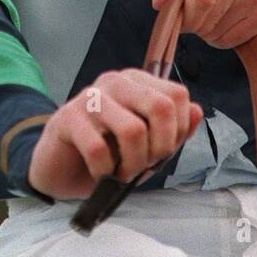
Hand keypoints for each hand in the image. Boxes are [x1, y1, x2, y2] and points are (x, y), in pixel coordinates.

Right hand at [28, 69, 203, 200]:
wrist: (59, 168)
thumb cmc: (107, 155)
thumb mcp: (146, 146)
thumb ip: (173, 131)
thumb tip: (198, 112)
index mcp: (138, 82)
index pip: (177, 96)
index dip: (178, 130)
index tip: (162, 152)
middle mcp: (116, 82)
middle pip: (160, 106)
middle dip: (160, 147)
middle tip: (146, 165)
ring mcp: (90, 97)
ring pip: (132, 130)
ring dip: (132, 164)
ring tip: (122, 173)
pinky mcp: (66, 118)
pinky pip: (98, 149)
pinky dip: (104, 172)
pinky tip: (100, 175)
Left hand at [147, 0, 256, 47]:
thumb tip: (160, 3)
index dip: (185, 14)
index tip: (178, 12)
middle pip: (206, 20)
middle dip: (192, 22)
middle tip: (194, 7)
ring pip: (217, 34)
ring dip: (206, 29)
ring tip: (211, 6)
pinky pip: (233, 41)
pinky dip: (221, 35)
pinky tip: (224, 15)